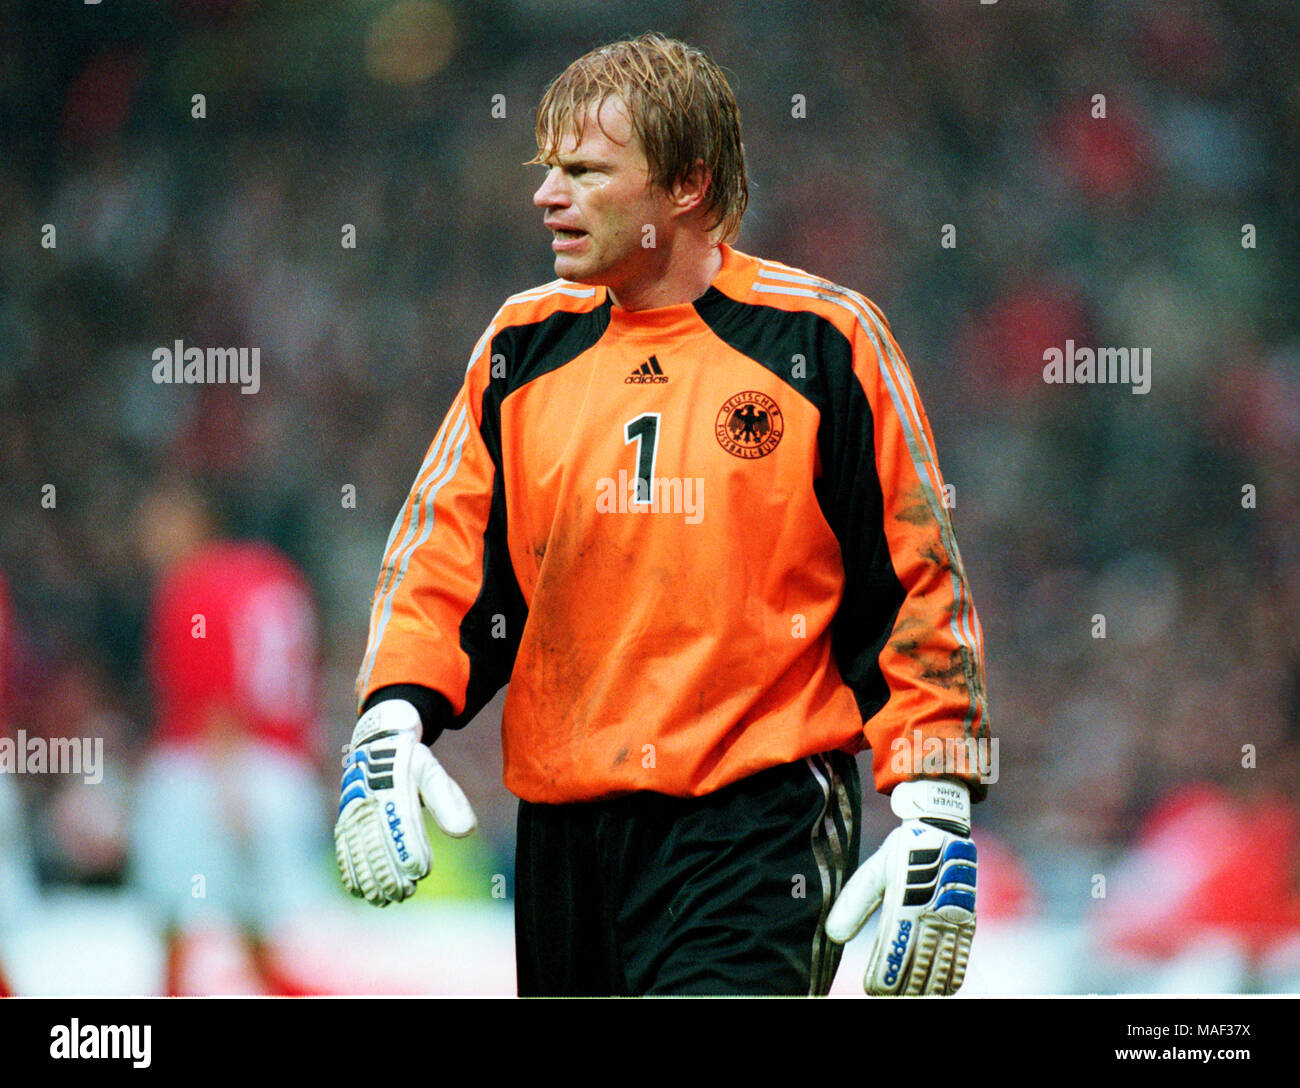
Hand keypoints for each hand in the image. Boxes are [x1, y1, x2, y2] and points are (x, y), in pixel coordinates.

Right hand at [334, 698, 476, 905]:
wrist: (377, 743)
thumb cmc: (410, 761)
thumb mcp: (432, 773)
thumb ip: (448, 800)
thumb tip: (466, 831)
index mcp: (393, 789)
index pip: (400, 826)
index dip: (409, 851)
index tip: (420, 871)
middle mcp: (370, 802)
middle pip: (377, 845)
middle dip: (389, 873)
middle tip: (405, 893)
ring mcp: (354, 811)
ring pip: (359, 851)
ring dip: (370, 878)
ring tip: (385, 898)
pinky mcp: (345, 819)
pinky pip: (344, 847)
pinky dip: (349, 870)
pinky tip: (358, 890)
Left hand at [826, 779, 975, 994]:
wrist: (943, 828)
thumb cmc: (904, 850)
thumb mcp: (874, 870)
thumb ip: (854, 903)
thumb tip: (833, 936)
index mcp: (906, 900)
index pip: (894, 948)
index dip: (884, 973)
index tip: (872, 990)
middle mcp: (932, 912)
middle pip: (917, 963)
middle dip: (902, 986)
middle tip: (887, 997)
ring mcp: (953, 918)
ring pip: (940, 964)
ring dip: (925, 986)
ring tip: (910, 997)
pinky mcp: (967, 919)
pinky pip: (962, 954)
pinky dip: (952, 975)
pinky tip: (942, 990)